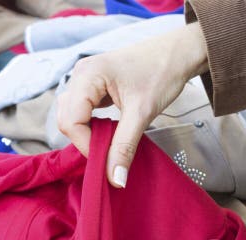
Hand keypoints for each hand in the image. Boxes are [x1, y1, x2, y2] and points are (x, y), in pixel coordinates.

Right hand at [57, 22, 207, 187]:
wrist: (178, 53)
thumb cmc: (162, 73)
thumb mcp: (143, 113)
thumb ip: (124, 146)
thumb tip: (115, 179)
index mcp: (87, 75)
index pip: (71, 121)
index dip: (86, 144)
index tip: (108, 158)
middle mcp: (80, 74)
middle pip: (66, 118)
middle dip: (85, 140)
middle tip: (110, 152)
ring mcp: (85, 78)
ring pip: (72, 115)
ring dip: (87, 133)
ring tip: (111, 141)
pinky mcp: (93, 84)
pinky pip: (82, 110)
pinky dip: (92, 125)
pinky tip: (109, 130)